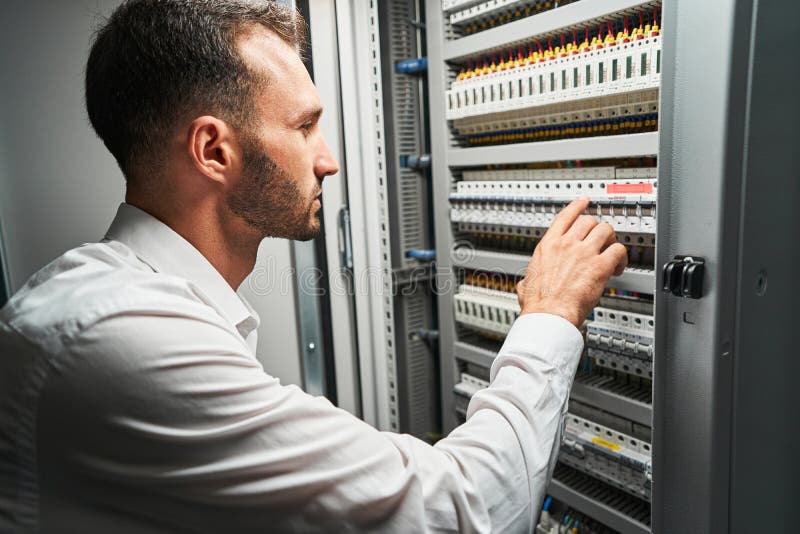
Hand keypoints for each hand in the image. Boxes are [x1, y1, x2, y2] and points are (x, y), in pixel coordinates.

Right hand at [516, 198, 627, 327]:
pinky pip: (618, 250)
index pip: (565, 216)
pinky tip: (618, 268)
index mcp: (548, 246)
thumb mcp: (525, 285)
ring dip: (611, 240)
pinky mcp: (600, 266)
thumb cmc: (538, 304)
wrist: (549, 315)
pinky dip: (622, 258)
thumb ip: (527, 280)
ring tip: (611, 253)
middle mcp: (566, 244)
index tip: (584, 201)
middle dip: (597, 229)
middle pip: (589, 221)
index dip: (577, 206)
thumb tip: (523, 285)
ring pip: (606, 230)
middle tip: (601, 240)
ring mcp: (584, 253)